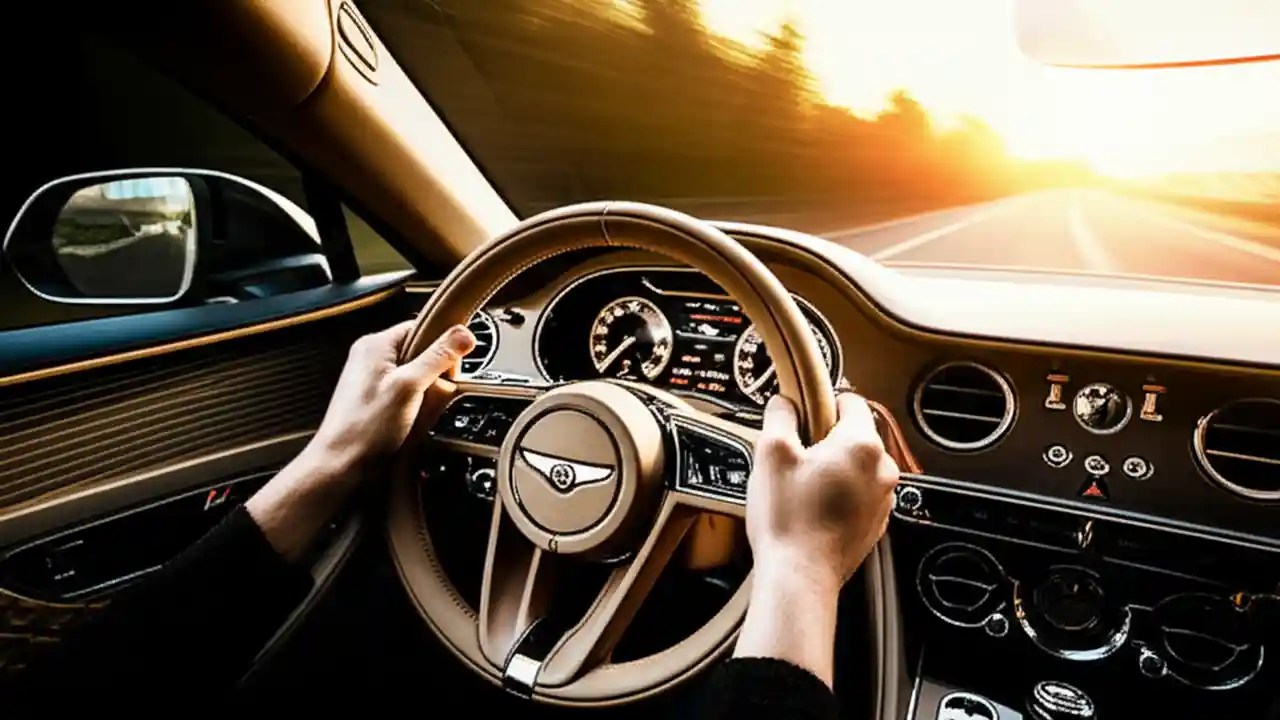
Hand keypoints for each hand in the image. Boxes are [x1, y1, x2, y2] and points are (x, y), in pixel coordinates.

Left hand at [310, 320, 476, 474]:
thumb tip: (463, 334)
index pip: (423, 328)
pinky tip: (409, 422)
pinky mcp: (376, 399)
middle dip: (434, 376)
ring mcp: (372, 379)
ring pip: (417, 376)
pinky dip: (415, 407)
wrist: (341, 466)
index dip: (442, 348)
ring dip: (425, 395)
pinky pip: (408, 394)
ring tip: (415, 413)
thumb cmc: (364, 428)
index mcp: (376, 345)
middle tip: (427, 396)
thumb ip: (438, 357)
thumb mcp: (409, 387)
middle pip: (422, 353)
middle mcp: (372, 358)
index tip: (449, 369)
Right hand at [733, 391, 898, 686]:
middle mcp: (882, 469)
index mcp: (861, 444)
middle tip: (795, 456)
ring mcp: (882, 499)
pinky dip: (839, 495)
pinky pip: (858, 496)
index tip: (803, 413)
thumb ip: (780, 415)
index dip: (822, 402)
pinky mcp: (875, 524)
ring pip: (857, 467)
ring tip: (801, 486)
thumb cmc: (788, 519)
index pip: (850, 400)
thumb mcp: (771, 453)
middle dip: (826, 439)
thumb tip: (785, 402)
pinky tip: (812, 508)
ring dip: (834, 468)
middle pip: (855, 435)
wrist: (800, 577)